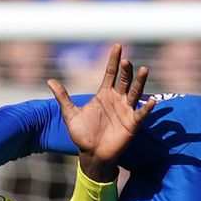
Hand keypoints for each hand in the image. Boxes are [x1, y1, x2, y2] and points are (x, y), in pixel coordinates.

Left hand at [50, 43, 149, 182]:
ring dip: (139, 82)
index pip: (111, 73)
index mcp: (104, 94)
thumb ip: (63, 97)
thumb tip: (50, 80)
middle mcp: (117, 99)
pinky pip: (140, 114)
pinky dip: (146, 108)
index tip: (117, 46)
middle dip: (126, 70)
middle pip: (124, 80)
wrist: (90, 154)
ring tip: (144, 70)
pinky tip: (150, 101)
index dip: (113, 60)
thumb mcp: (70, 114)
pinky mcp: (132, 124)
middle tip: (125, 61)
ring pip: (135, 92)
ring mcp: (126, 110)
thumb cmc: (82, 134)